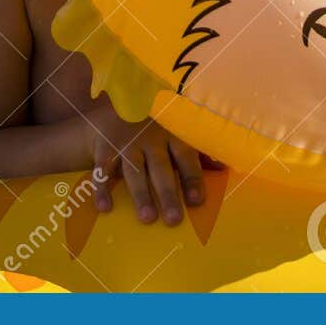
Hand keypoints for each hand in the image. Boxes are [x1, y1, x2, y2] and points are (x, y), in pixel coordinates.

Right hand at [83, 101, 211, 225]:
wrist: (117, 104)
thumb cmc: (155, 125)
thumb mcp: (176, 131)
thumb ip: (198, 150)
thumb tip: (223, 168)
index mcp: (172, 133)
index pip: (186, 157)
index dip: (192, 178)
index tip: (197, 201)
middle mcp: (150, 137)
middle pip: (161, 168)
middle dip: (168, 193)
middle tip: (174, 220)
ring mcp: (126, 141)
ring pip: (134, 171)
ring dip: (140, 195)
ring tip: (147, 219)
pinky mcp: (104, 146)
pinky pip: (102, 169)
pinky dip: (102, 188)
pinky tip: (105, 208)